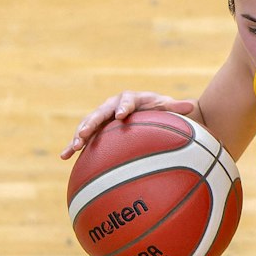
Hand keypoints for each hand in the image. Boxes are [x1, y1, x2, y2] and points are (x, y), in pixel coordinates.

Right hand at [61, 91, 197, 159]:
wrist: (148, 111)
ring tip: (73, 148)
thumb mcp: (168, 108)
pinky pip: (84, 137)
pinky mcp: (97, 129)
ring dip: (79, 135)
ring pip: (88, 124)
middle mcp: (112, 106)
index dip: (123, 107)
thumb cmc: (160, 110)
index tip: (122, 115)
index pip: (126, 101)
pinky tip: (64, 157)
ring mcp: (102, 117)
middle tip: (86, 133)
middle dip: (92, 122)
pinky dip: (74, 145)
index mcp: (130, 99)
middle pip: (100, 113)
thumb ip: (176, 107)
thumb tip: (191, 105)